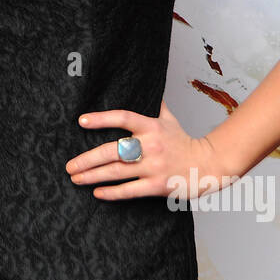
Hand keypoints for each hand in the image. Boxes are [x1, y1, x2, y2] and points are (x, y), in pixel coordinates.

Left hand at [64, 101, 235, 200]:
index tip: (81, 121)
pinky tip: (97, 192)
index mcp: (152, 126)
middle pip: (113, 151)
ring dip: (93, 176)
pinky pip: (130, 190)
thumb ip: (154, 106)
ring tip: (76, 178)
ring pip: (117, 172)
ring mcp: (154, 166)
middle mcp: (151, 145)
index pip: (123, 117)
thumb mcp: (170, 119)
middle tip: (69, 166)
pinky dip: (112, 192)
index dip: (101, 118)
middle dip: (87, 159)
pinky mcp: (158, 186)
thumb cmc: (184, 142)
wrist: (209, 164)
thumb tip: (143, 86)